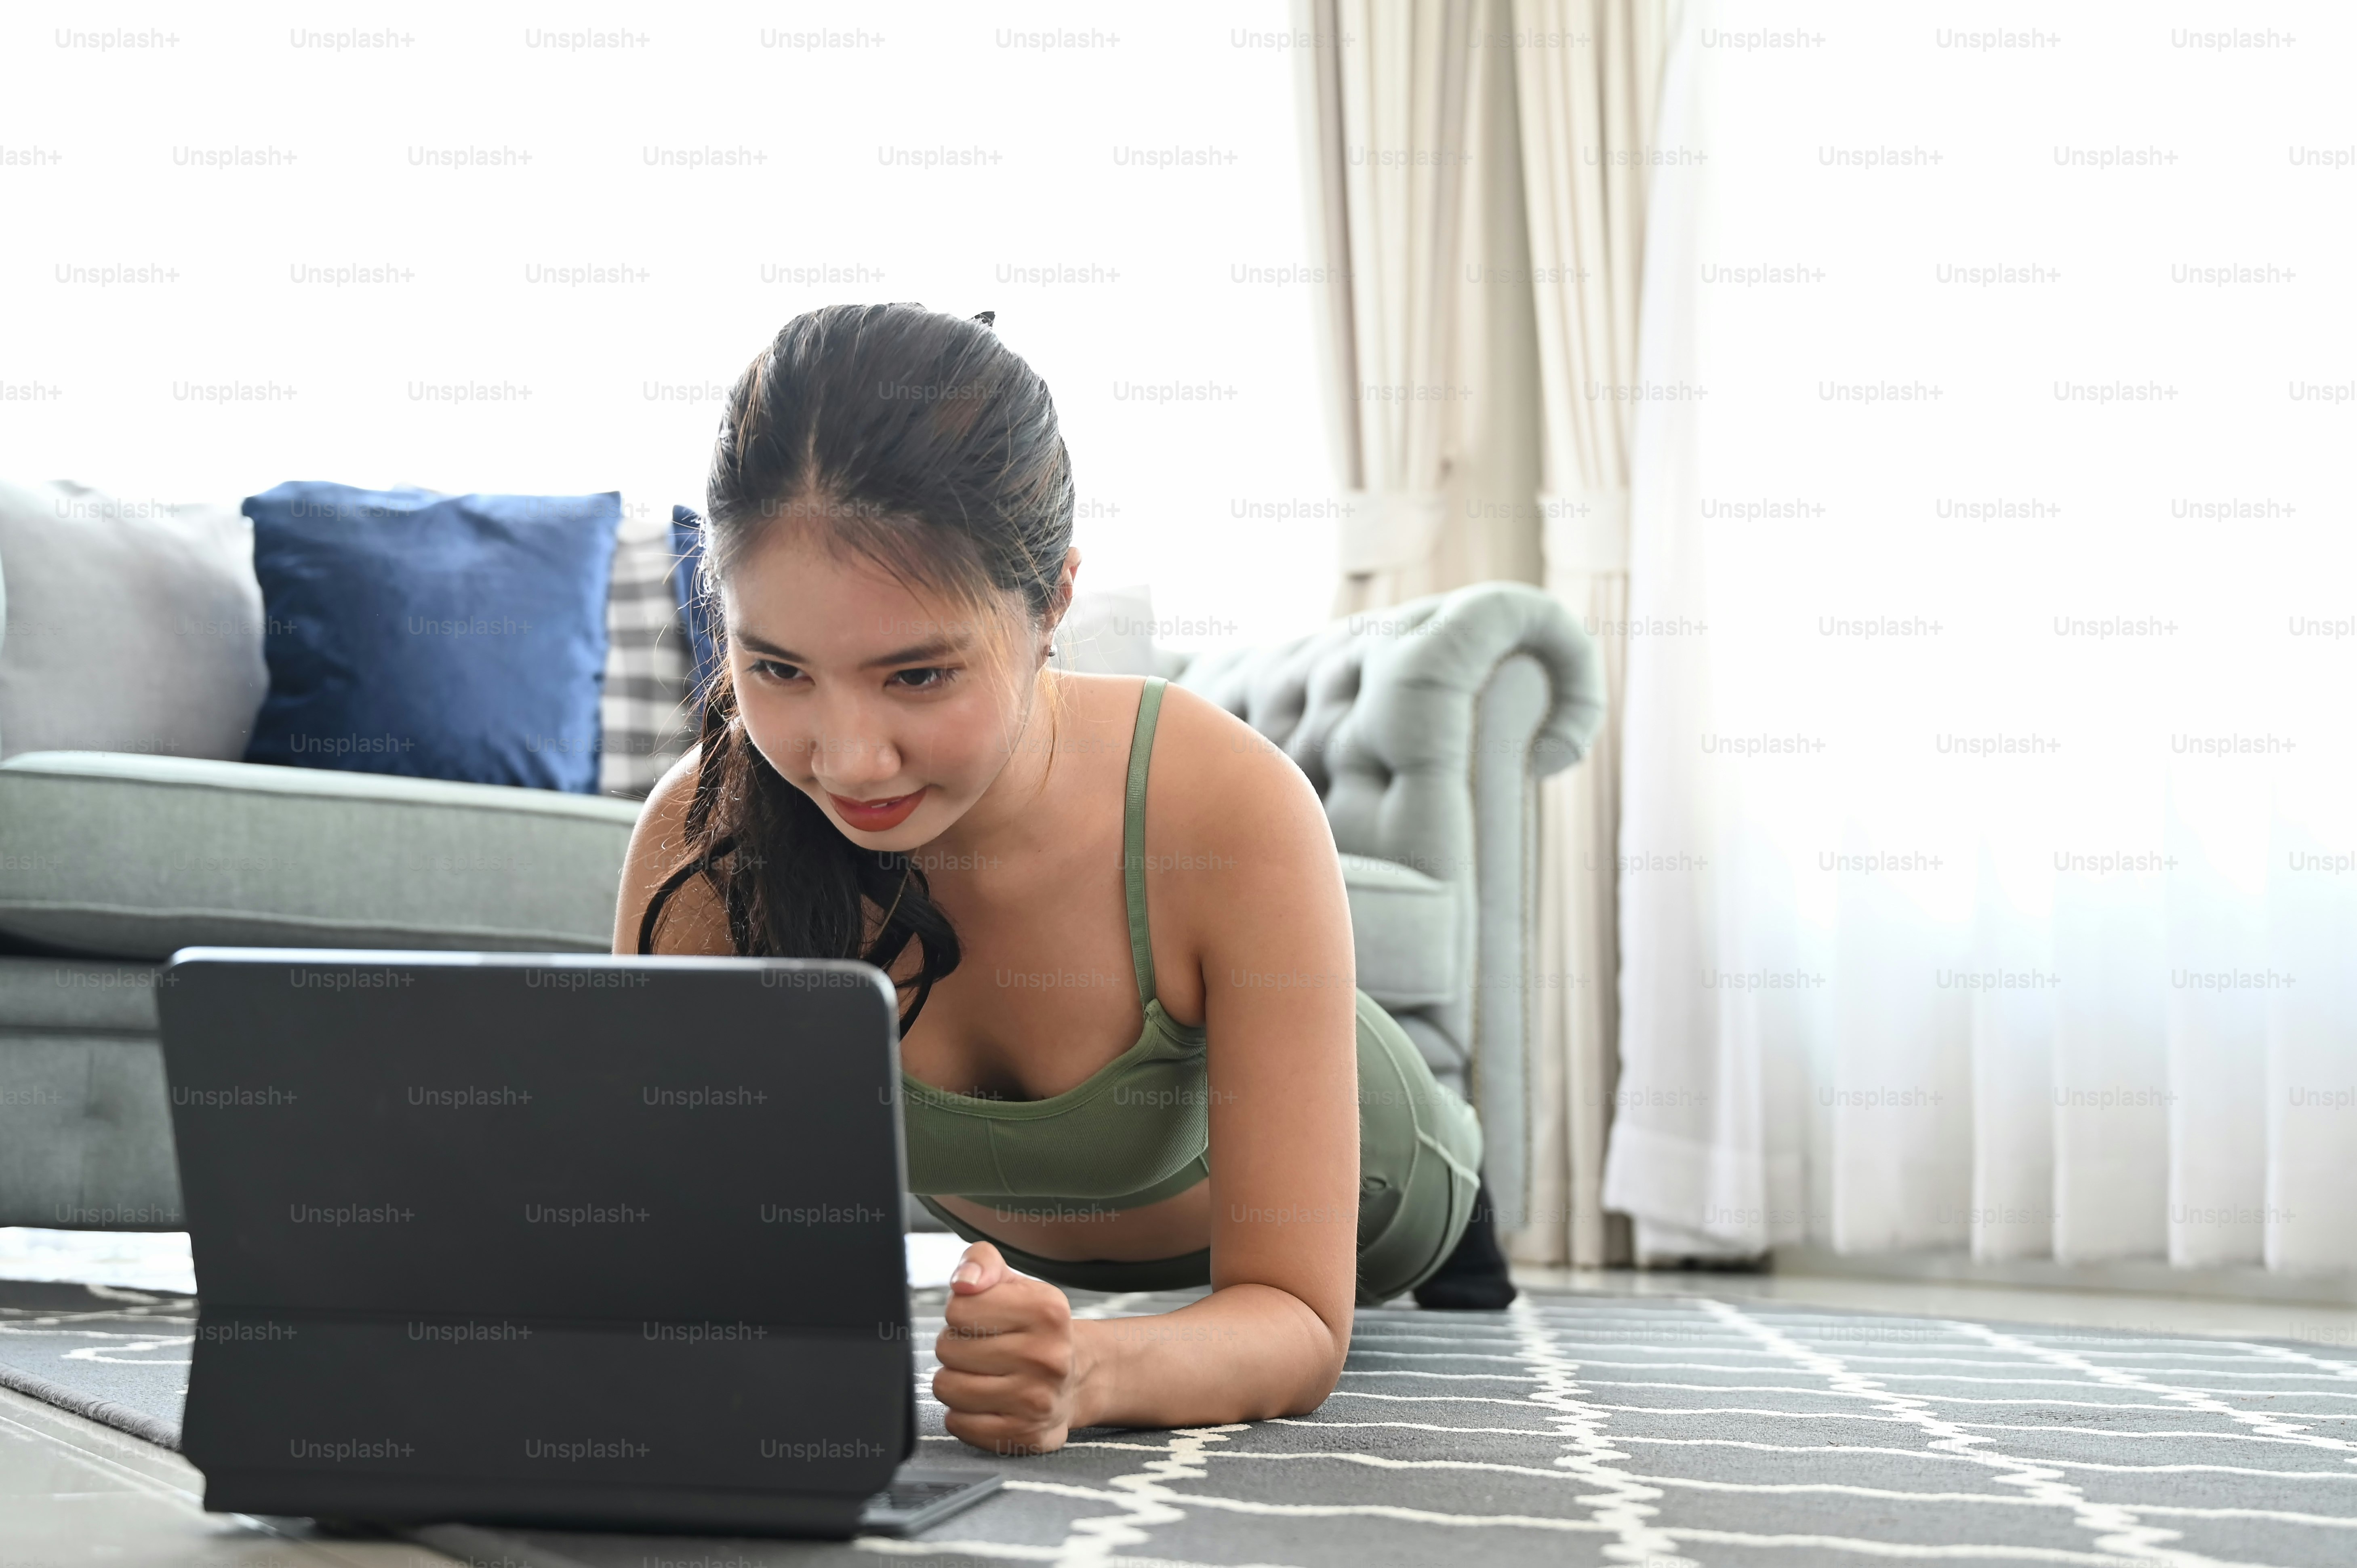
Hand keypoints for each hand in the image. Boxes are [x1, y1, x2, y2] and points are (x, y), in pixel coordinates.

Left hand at [931, 1242, 1090, 1454]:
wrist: (1078, 1376)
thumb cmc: (1034, 1325)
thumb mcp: (1015, 1282)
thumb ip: (982, 1261)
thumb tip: (964, 1282)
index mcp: (1047, 1310)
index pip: (958, 1308)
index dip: (961, 1311)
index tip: (983, 1318)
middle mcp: (1048, 1357)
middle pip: (948, 1349)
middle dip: (956, 1346)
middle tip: (983, 1348)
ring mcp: (1037, 1402)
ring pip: (947, 1388)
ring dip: (956, 1379)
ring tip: (983, 1374)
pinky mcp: (1024, 1436)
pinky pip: (957, 1423)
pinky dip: (963, 1412)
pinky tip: (988, 1400)